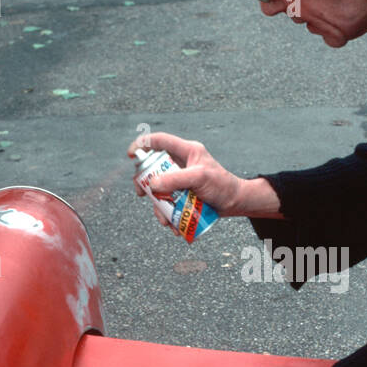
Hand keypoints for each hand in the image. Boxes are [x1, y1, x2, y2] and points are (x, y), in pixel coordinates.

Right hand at [127, 132, 244, 216]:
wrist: (234, 203)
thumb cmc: (222, 185)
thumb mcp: (199, 178)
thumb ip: (176, 179)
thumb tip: (153, 185)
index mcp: (186, 151)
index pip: (159, 141)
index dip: (142, 144)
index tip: (131, 156)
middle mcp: (180, 163)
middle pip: (153, 168)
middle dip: (145, 183)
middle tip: (142, 194)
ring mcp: (180, 179)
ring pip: (158, 190)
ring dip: (158, 206)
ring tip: (165, 221)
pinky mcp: (181, 194)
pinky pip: (167, 202)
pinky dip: (167, 214)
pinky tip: (173, 226)